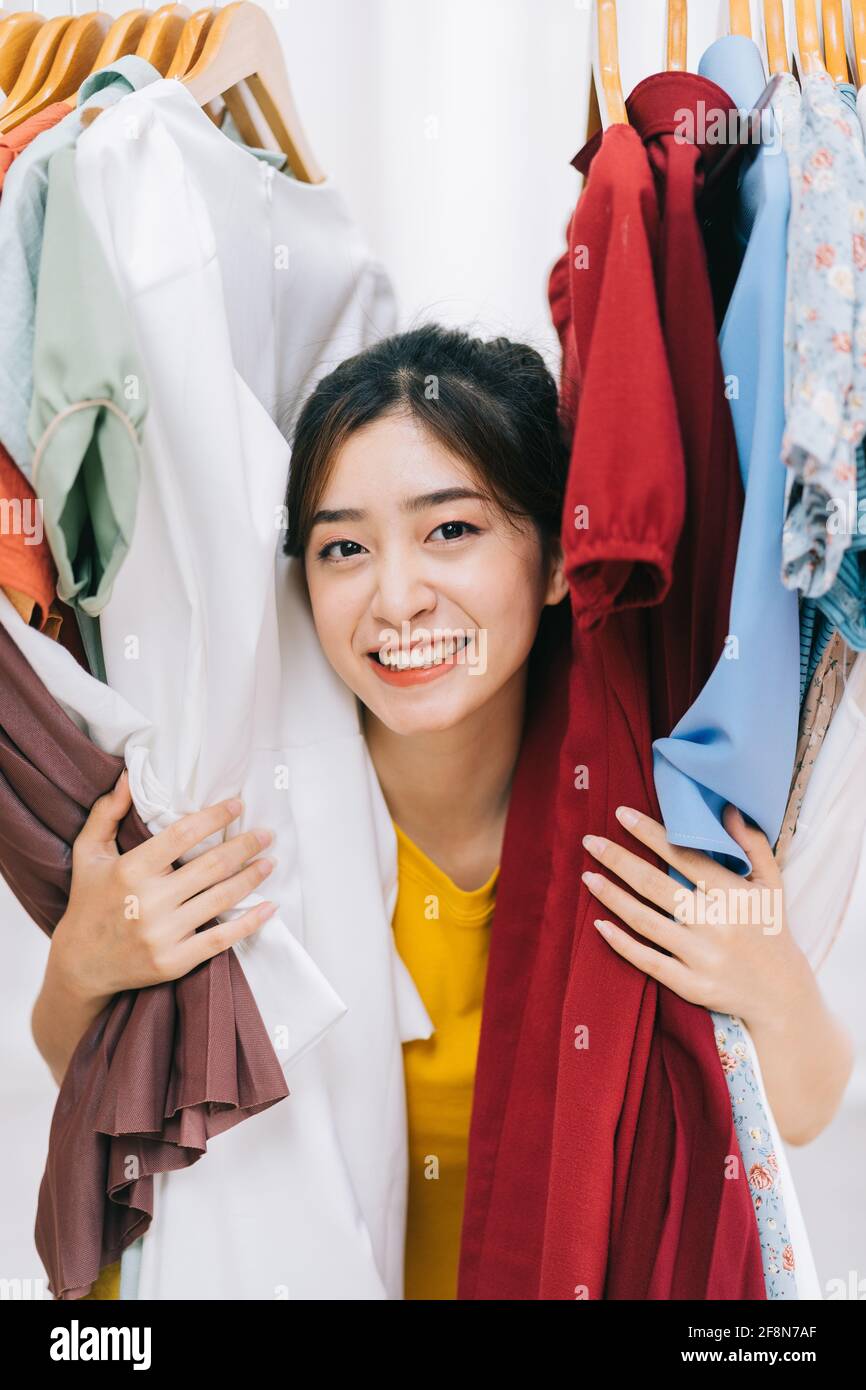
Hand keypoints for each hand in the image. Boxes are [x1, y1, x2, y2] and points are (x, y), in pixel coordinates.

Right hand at [50, 770, 277, 1006]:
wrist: (81, 965)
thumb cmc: (88, 902)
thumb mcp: (88, 853)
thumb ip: (106, 813)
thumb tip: (127, 777)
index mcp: (130, 870)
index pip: (182, 835)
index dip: (214, 817)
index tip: (238, 805)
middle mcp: (149, 901)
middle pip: (211, 866)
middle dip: (245, 846)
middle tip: (267, 835)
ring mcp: (163, 934)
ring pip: (221, 899)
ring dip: (251, 878)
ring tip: (269, 862)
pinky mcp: (174, 961)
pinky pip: (221, 939)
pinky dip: (250, 922)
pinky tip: (269, 907)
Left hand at [580, 802, 815, 1031]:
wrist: (782, 996)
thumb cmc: (772, 930)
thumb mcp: (772, 885)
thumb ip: (752, 845)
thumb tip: (727, 808)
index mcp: (735, 894)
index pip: (684, 856)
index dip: (650, 834)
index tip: (622, 814)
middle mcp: (717, 924)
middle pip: (656, 885)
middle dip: (618, 860)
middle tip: (590, 840)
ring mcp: (702, 957)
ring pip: (645, 922)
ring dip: (612, 897)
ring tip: (588, 875)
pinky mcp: (691, 985)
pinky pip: (648, 961)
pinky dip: (621, 943)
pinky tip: (598, 924)